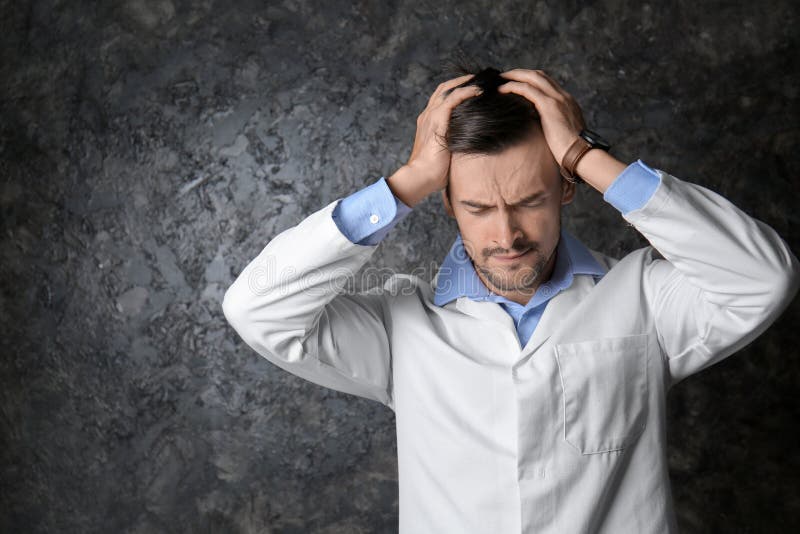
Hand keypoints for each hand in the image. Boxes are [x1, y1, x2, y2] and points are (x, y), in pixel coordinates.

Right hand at [389, 74, 482, 206]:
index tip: (474, 89)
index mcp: (428, 122)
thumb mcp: (446, 153)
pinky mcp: (437, 121)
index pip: (441, 98)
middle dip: (463, 81)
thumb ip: (455, 143)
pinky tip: (479, 91)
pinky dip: (466, 92)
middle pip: (444, 88)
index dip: (457, 90)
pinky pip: (452, 99)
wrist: (420, 177)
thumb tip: (472, 144)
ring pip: (448, 89)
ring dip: (467, 83)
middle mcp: (427, 115)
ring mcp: (431, 116)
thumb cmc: (432, 172)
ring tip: (483, 82)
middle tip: (481, 80)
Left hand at [497, 69, 586, 164]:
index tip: (517, 82)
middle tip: (505, 76)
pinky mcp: (549, 106)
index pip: (547, 83)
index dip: (531, 80)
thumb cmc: (572, 151)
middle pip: (539, 75)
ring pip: (533, 77)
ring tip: (500, 79)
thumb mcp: (563, 133)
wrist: (582, 154)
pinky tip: (502, 90)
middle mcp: (563, 96)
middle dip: (521, 73)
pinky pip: (527, 89)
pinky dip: (513, 87)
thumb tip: (540, 129)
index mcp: (567, 102)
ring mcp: (557, 99)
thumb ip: (553, 125)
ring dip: (515, 75)